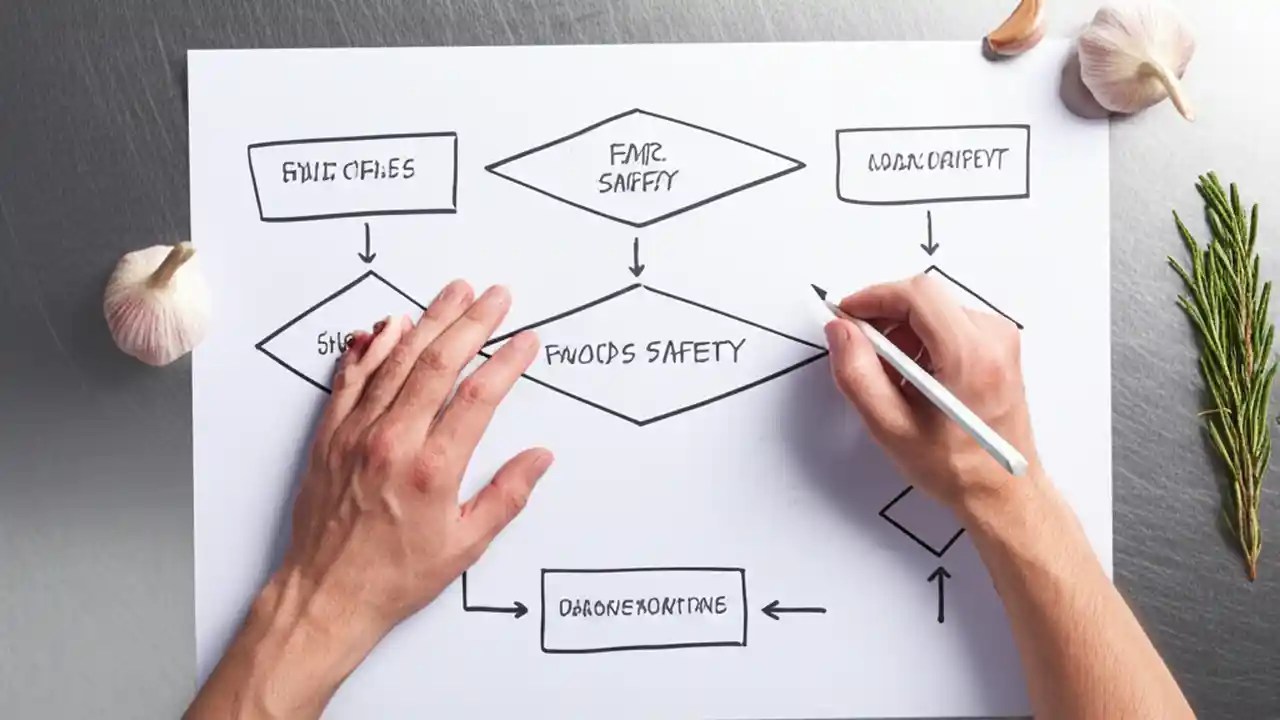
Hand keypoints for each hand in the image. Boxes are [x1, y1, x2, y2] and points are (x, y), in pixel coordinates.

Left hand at [187, 281, 551, 719]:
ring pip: (396, 360)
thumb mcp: (465, 546)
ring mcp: (355, 434)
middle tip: (495, 296)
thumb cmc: (393, 576)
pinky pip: (352, 378)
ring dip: (428, 321)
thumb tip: (538, 458)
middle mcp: (391, 442)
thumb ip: (506, 496)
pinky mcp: (329, 436)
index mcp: (431, 469)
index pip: (477, 396)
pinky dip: (372, 347)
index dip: (506, 362)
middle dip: (472, 322)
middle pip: (438, 363)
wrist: (326, 595)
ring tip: (453, 293)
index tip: (525, 341)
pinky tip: (388, 325)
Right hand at [824, 273, 1038, 511]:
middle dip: (885, 317)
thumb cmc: (957, 468)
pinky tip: (914, 377)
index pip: (916, 294)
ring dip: (903, 332)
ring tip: (891, 376)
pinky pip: (950, 324)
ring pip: (935, 310)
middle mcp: (993, 340)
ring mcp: (1000, 341)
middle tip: (862, 349)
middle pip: (925, 298)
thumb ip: (857, 373)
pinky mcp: (999, 348)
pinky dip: (923, 340)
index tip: (848, 315)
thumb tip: (841, 332)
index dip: (873, 298)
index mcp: (970, 355)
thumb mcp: (890, 426)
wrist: (1001, 491)